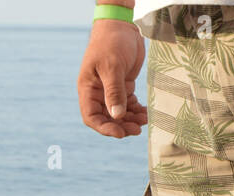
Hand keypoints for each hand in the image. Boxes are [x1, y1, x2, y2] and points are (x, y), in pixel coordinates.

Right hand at [77, 20, 147, 137]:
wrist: (122, 25)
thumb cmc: (111, 42)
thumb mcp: (112, 67)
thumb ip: (114, 92)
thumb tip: (117, 116)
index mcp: (88, 89)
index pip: (91, 117)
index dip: (104, 128)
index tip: (120, 133)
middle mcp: (97, 93)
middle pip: (107, 118)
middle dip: (121, 126)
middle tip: (137, 129)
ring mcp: (110, 90)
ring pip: (119, 113)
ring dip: (131, 120)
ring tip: (145, 120)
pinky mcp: (123, 86)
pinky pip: (129, 104)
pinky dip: (137, 110)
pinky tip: (146, 112)